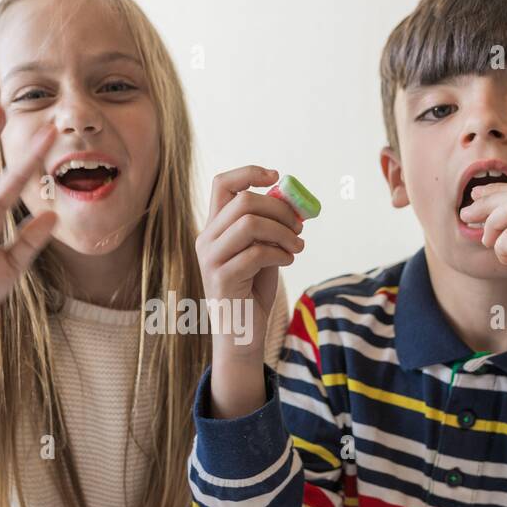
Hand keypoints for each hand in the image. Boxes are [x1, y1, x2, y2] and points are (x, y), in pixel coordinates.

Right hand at [195, 165, 304, 359]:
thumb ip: (269, 226)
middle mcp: (206, 239)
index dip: (250, 172)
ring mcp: (211, 259)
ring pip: (249, 223)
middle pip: (243, 202)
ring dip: (282, 232)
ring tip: (297, 246)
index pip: (222, 183)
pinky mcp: (222, 279)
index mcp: (214, 228)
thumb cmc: (253, 290)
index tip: (276, 177)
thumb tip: (292, 199)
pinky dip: (280, 254)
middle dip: (279, 209)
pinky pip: (256, 253)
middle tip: (299, 226)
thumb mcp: (262, 250)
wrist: (241, 334)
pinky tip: (288, 261)